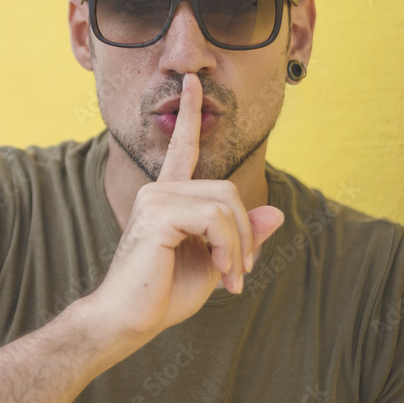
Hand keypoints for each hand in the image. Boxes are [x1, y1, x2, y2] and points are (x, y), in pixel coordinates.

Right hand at [88, 73, 283, 343]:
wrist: (128, 320)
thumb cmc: (162, 295)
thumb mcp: (215, 264)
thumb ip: (241, 237)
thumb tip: (275, 213)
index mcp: (167, 197)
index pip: (182, 147)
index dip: (188, 114)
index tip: (191, 83)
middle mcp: (159, 190)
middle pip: (226, 189)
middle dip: (245, 233)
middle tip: (241, 273)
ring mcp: (155, 198)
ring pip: (224, 204)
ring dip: (239, 247)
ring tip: (231, 278)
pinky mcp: (158, 214)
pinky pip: (215, 218)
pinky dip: (228, 248)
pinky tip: (221, 273)